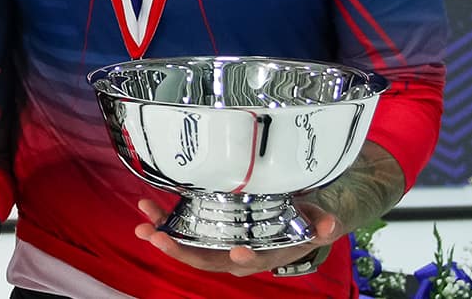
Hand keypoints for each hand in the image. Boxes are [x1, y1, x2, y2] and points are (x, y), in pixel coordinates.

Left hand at [134, 198, 340, 277]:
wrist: (292, 220)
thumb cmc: (302, 221)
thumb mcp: (317, 221)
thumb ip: (321, 224)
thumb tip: (329, 225)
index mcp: (263, 254)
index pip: (250, 261)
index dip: (242, 259)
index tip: (234, 253)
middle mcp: (237, 255)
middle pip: (207, 259)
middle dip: (181, 250)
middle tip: (158, 237)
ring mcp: (218, 245)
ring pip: (189, 247)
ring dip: (163, 235)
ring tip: (143, 224)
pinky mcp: (206, 231)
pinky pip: (182, 230)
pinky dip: (163, 221)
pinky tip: (147, 210)